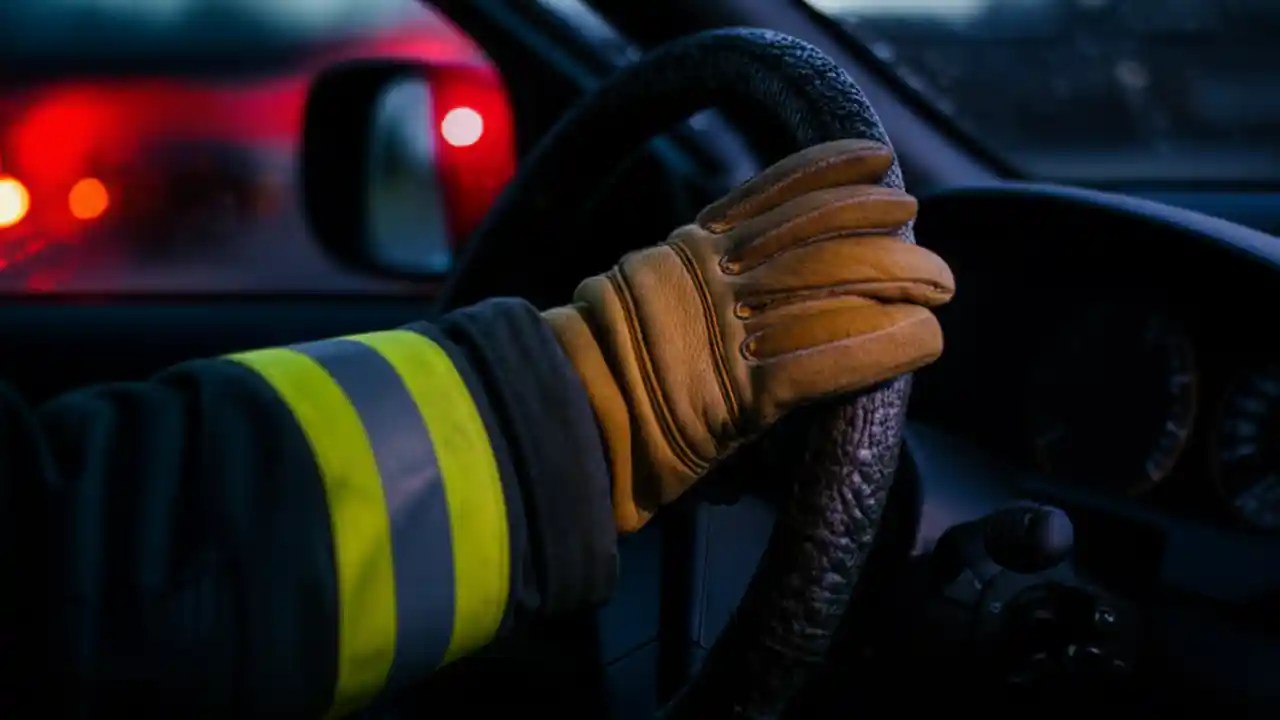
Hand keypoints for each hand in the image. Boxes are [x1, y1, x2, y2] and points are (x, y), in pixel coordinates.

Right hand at [545, 139, 953, 531]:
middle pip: (814, 240)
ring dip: (895, 281)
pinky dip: (880, 350)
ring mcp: (726, 336)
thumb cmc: (598, 374)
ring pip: (829, 292)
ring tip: (939, 280)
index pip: (772, 196)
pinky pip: (825, 364)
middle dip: (877, 230)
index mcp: (688, 255)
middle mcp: (712, 284)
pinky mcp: (742, 396)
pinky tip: (922, 340)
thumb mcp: (644, 299)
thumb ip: (693, 283)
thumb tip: (740, 277)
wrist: (566, 420)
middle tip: (921, 226)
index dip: (830, 171)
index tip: (877, 160)